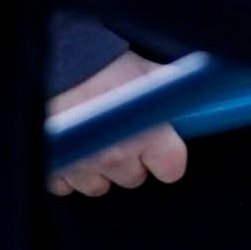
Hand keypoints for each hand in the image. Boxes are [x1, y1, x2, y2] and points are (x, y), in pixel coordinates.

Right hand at [46, 50, 188, 197]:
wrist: (58, 64)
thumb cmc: (106, 66)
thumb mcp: (150, 74)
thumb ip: (172, 95)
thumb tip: (197, 99)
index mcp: (148, 135)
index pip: (172, 169)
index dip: (167, 159)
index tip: (162, 150)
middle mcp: (117, 155)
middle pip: (134, 178)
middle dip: (131, 161)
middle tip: (122, 136)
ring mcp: (83, 165)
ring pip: (100, 185)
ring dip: (99, 169)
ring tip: (94, 141)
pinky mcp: (54, 169)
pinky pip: (66, 185)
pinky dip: (68, 172)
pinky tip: (71, 149)